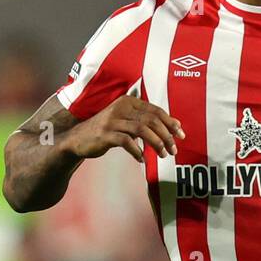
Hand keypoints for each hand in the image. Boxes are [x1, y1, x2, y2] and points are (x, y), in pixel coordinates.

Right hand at [66, 96, 184, 162]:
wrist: (79, 139)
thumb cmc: (107, 131)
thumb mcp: (126, 122)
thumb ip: (145, 122)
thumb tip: (173, 126)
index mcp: (128, 101)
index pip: (155, 110)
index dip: (170, 122)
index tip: (181, 135)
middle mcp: (121, 107)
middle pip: (151, 120)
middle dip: (166, 135)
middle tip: (173, 150)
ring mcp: (113, 120)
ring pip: (142, 129)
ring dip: (156, 143)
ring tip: (162, 155)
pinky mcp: (105, 134)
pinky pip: (126, 142)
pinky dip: (137, 151)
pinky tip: (141, 159)